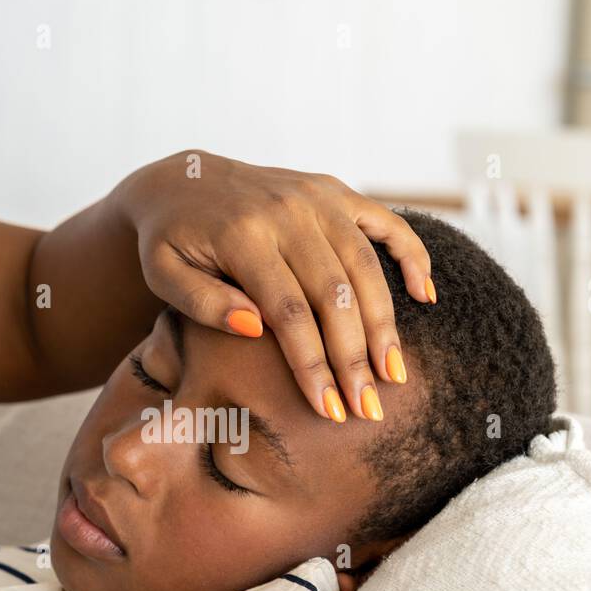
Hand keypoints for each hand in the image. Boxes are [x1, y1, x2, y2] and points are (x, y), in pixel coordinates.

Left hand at [114, 150, 433, 421]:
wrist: (179, 180)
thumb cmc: (169, 242)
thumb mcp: (164, 274)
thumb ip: (203, 303)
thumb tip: (254, 329)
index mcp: (243, 235)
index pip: (289, 312)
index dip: (313, 365)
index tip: (329, 410)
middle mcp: (287, 211)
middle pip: (335, 294)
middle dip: (355, 357)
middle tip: (369, 409)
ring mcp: (316, 198)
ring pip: (365, 266)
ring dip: (385, 324)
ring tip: (394, 374)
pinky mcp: (334, 191)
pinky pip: (386, 222)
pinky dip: (413, 255)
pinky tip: (425, 297)